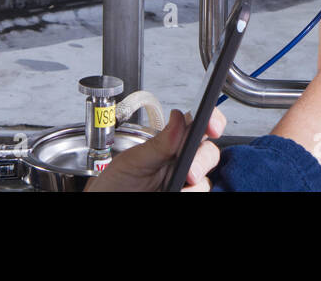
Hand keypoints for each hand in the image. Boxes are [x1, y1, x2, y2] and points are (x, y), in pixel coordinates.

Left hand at [85, 107, 226, 191]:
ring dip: (197, 184)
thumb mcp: (133, 161)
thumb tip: (178, 118)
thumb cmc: (116, 184)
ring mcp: (185, 182)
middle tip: (190, 171)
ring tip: (179, 188)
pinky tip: (179, 193)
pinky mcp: (186, 195)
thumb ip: (159, 143)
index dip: (211, 119)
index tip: (212, 125)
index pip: (197, 123)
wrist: (108, 203)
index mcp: (170, 142)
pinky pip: (201, 194)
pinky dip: (193, 194)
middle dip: (203, 158)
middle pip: (208, 151)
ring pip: (206, 178)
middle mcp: (181, 160)